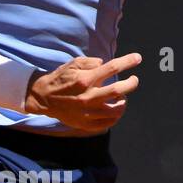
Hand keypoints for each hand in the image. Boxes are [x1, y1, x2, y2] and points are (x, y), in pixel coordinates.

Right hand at [24, 53, 141, 133]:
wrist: (44, 98)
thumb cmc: (60, 79)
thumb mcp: (73, 64)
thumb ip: (91, 62)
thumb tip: (105, 63)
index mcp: (85, 79)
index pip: (112, 68)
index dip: (128, 61)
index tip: (138, 58)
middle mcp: (88, 96)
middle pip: (118, 90)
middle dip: (131, 83)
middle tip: (134, 80)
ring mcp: (88, 112)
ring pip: (116, 110)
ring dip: (124, 102)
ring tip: (122, 97)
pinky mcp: (86, 124)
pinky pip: (108, 123)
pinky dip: (115, 116)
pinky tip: (114, 110)